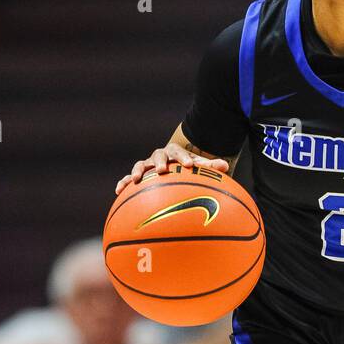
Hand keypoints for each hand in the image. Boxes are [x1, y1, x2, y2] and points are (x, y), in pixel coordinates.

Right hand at [114, 142, 229, 194]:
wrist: (171, 166)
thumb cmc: (187, 168)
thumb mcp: (199, 166)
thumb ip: (210, 166)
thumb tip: (225, 165)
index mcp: (175, 153)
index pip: (179, 152)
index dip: (183, 158)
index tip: (189, 165)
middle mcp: (159, 157)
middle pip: (158, 156)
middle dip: (160, 162)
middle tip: (162, 170)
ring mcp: (147, 166)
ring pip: (140, 165)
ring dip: (138, 171)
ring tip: (136, 180)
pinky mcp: (138, 176)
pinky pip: (128, 179)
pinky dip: (124, 183)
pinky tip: (118, 191)